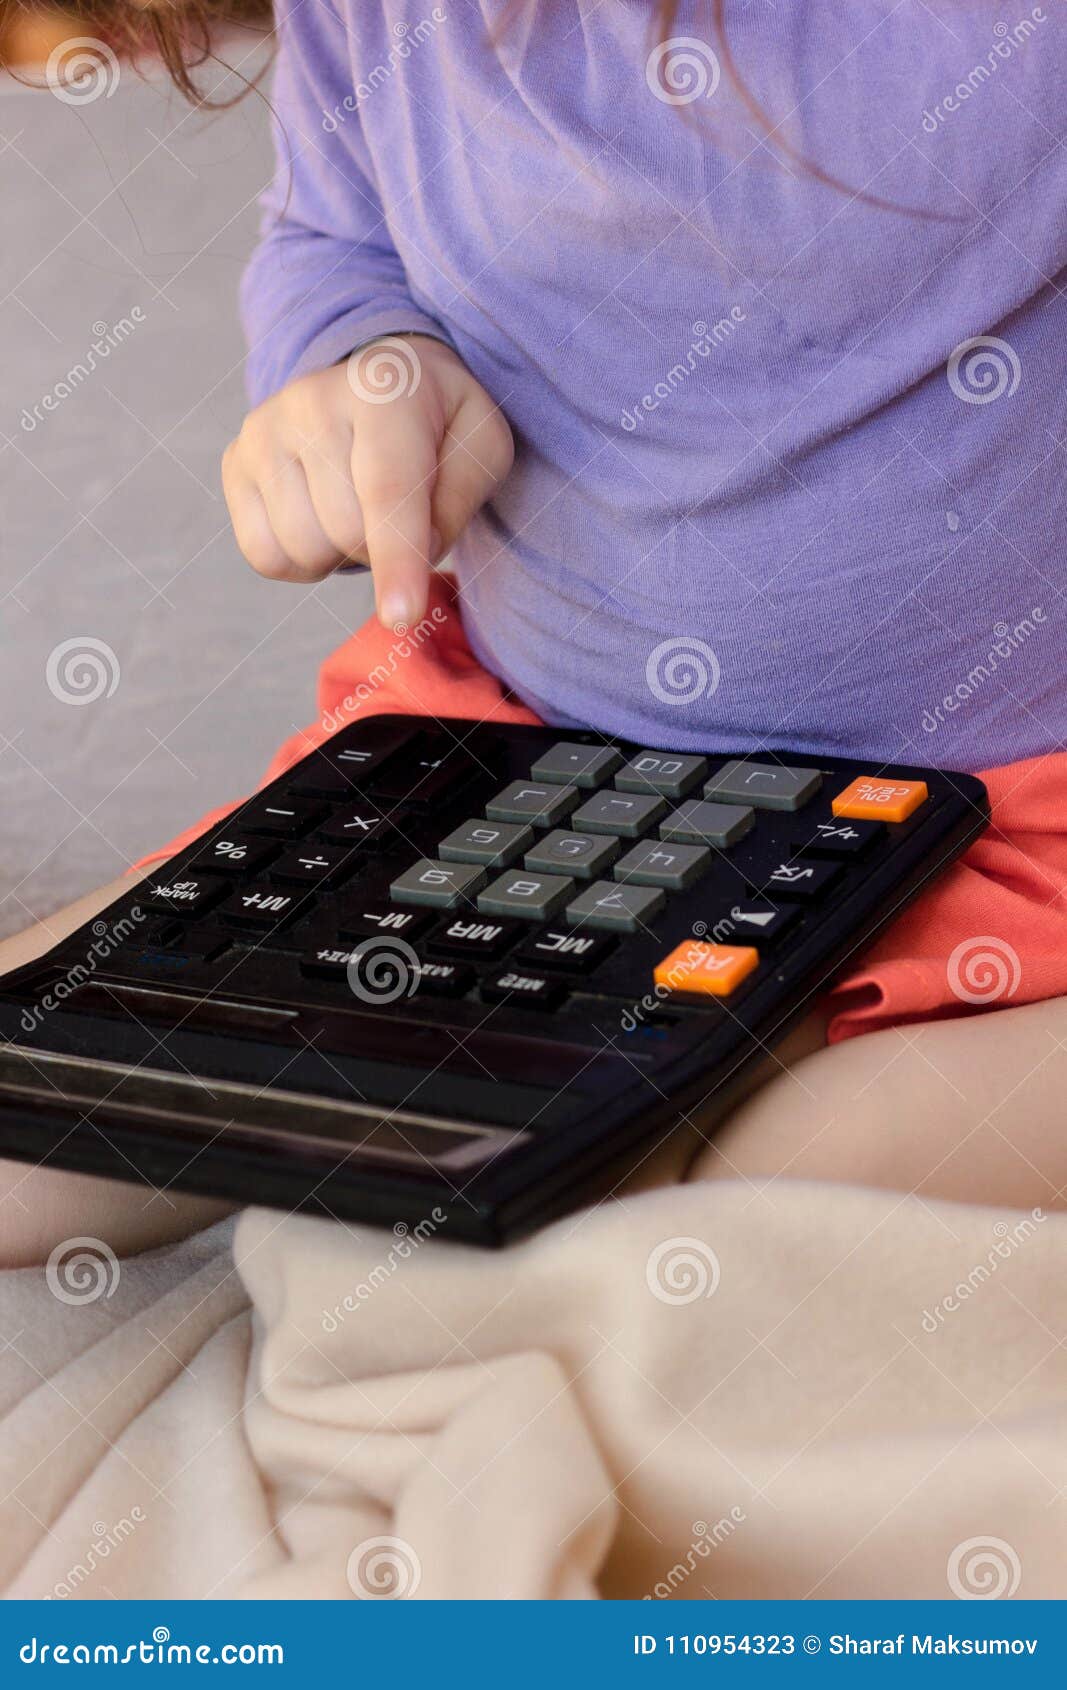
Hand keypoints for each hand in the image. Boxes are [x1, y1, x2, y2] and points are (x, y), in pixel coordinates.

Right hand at [221, 335, 513, 628]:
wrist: (381, 381)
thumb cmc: (438, 425)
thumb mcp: (482, 446)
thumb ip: (460, 498)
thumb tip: (414, 551)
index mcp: (383, 390)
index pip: (387, 489)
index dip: (397, 559)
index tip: (402, 617)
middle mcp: (311, 400)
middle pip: (347, 532)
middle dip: (383, 548)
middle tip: (397, 513)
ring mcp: (264, 430)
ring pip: (304, 549)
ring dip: (342, 553)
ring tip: (357, 507)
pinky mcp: (236, 462)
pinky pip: (265, 556)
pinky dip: (302, 561)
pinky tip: (321, 519)